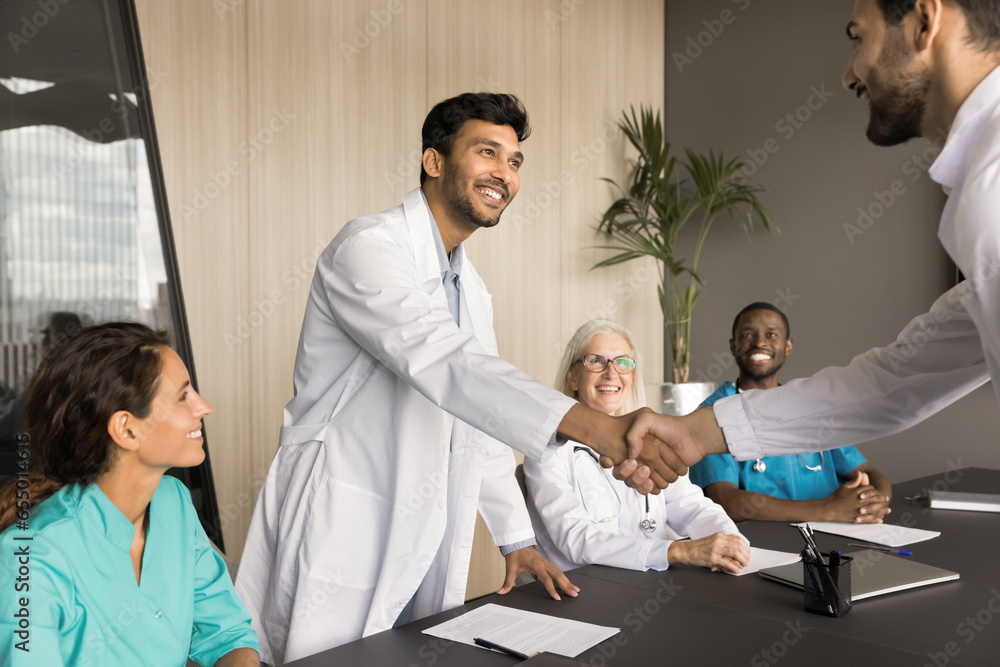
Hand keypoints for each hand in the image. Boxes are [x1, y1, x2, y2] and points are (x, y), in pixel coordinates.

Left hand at [498, 546, 579, 600]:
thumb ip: (507, 582)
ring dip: (568, 581)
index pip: (546, 579)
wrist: (517, 542)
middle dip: (567, 585)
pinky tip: (568, 583)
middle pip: (558, 575)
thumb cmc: (515, 554)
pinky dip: (564, 577)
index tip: (557, 598)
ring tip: (575, 590)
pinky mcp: (546, 563)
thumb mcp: (510, 568)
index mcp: (536, 565)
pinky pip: (557, 571)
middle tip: (575, 594)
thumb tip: (501, 592)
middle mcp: (544, 563)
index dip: (552, 589)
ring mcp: (546, 562)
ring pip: (560, 573)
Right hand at [602, 408, 723, 492]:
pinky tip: (651, 482)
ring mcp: (648, 469)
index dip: (611, 462)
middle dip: (626, 473)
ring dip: (638, 481)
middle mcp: (638, 458)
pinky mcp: (658, 478)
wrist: (691, 436)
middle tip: (636, 464)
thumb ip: (634, 432)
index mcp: (632, 446)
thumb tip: (630, 454)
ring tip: (646, 472)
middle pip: (623, 474)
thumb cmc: (670, 426)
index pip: (614, 459)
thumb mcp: (646, 418)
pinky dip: (648, 488)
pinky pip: (647, 489)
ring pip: (634, 483)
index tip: (615, 460)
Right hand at [667, 533, 751, 573]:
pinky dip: (734, 567)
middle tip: (748, 560)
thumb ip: (722, 543)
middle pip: (738, 546)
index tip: (748, 552)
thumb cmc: (697, 548)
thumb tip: (735, 549)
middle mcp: (718, 541)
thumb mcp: (711, 541)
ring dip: (742, 560)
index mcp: (719, 536)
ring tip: (744, 565)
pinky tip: (737, 570)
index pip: (737, 539)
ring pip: (735, 553)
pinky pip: (727, 563)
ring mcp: (715, 549)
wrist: (685, 550)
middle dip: (746, 554)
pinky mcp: (712, 558)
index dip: (745, 546)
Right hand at [823, 472, 891, 522]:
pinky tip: (880, 519)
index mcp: (857, 492)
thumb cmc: (837, 496)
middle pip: (875, 499)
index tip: (876, 491)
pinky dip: (876, 520)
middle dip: (882, 499)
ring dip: (882, 510)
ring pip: (874, 510)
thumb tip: (861, 473)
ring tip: (888, 510)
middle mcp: (859, 501)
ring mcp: (859, 510)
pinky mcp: (857, 517)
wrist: (829, 508)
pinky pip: (869, 519)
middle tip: (886, 499)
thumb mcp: (845, 486)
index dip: (874, 490)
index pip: (870, 489)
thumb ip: (855, 481)